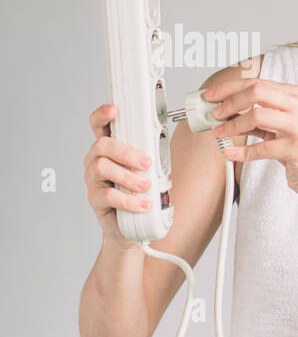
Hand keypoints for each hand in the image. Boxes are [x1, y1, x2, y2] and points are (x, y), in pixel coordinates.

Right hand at [85, 103, 153, 248]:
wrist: (133, 226)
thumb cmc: (141, 192)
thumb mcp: (148, 169)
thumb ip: (151, 155)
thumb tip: (164, 140)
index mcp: (109, 150)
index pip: (99, 127)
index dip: (102, 116)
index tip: (114, 109)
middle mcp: (96, 161)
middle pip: (101, 145)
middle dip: (125, 151)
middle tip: (146, 162)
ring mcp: (94, 180)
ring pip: (102, 168)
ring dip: (128, 176)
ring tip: (146, 186)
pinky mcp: (96, 200)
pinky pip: (108, 196)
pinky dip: (129, 200)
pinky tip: (143, 204)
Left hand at [204, 79, 297, 202]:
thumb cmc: (297, 147)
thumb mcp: (277, 126)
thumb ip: (255, 116)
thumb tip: (222, 110)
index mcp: (296, 95)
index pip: (257, 82)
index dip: (229, 88)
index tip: (211, 96)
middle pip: (257, 92)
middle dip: (230, 102)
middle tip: (215, 114)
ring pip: (257, 115)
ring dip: (233, 126)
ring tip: (220, 134)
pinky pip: (262, 148)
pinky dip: (241, 152)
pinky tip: (229, 153)